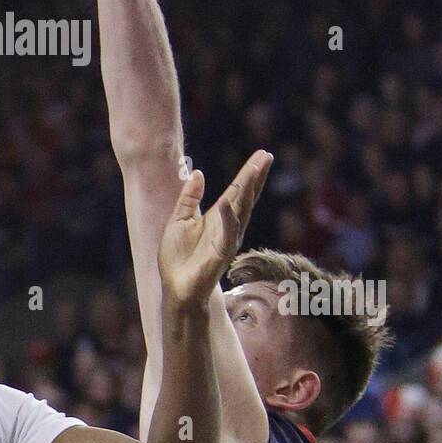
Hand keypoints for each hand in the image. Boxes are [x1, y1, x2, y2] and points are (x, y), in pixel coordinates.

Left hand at [158, 150, 272, 311]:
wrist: (176, 288)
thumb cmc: (178, 258)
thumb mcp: (179, 219)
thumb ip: (189, 197)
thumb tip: (198, 173)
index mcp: (218, 217)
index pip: (237, 191)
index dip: (249, 173)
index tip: (262, 154)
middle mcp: (227, 226)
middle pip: (245, 197)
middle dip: (255, 176)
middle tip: (266, 156)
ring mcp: (227, 239)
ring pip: (241, 210)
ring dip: (247, 190)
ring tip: (255, 168)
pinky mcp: (220, 254)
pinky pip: (226, 233)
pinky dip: (227, 218)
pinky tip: (228, 202)